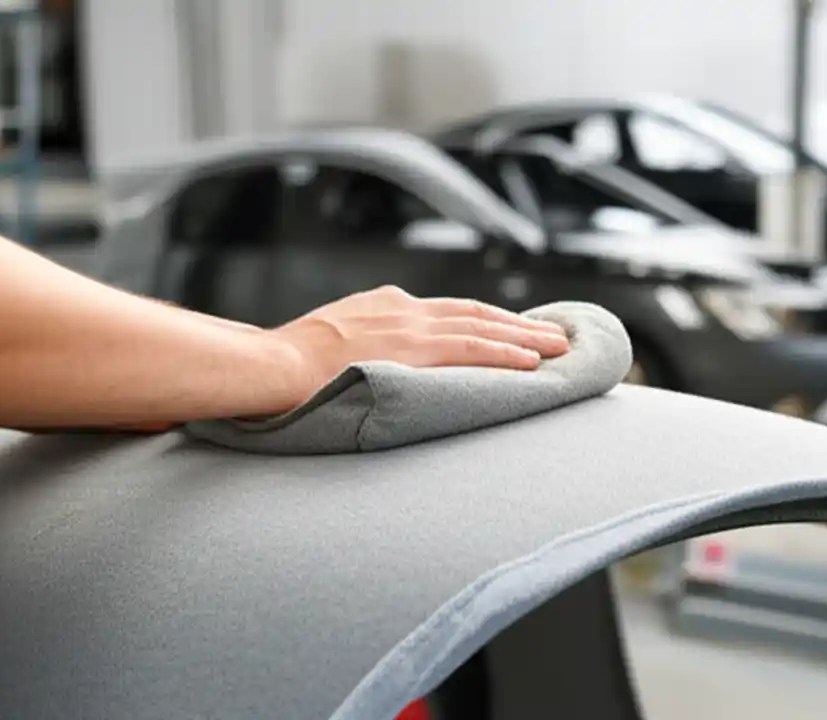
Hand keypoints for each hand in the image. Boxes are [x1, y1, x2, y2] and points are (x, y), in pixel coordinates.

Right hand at [270, 286, 569, 402]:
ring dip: (525, 338)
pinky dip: (505, 354)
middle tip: (555, 335)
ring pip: (483, 329)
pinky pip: (471, 350)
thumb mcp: (328, 342)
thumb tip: (367, 364)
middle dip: (519, 325)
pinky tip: (532, 362)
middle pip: (476, 315)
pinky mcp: (413, 351)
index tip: (514, 331)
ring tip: (559, 348)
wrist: (267, 364)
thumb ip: (358, 345)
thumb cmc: (285, 366)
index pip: (449, 312)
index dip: (486, 322)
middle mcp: (404, 309)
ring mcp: (410, 328)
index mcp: (385, 305)